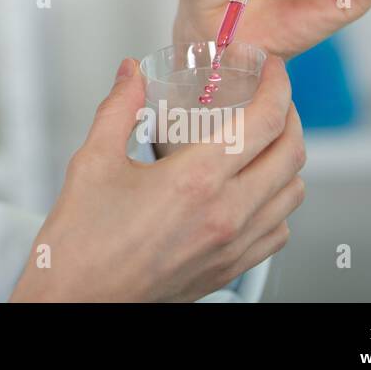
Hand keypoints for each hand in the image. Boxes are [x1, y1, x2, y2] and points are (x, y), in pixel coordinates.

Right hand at [10, 56, 304, 301]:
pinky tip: (254, 189)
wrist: (77, 301)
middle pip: (291, 154)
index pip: (263, 122)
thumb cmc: (81, 242)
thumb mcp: (93, 161)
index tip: (270, 68)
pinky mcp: (229, 270)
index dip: (276, 86)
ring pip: (293, 194)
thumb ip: (119, 108)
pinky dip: (278, 202)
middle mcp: (226, 215)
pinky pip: (278, 231)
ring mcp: (233, 247)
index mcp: (195, 181)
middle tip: (271, 95)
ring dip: (288, 158)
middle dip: (289, 114)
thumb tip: (132, 73)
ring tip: (266, 139)